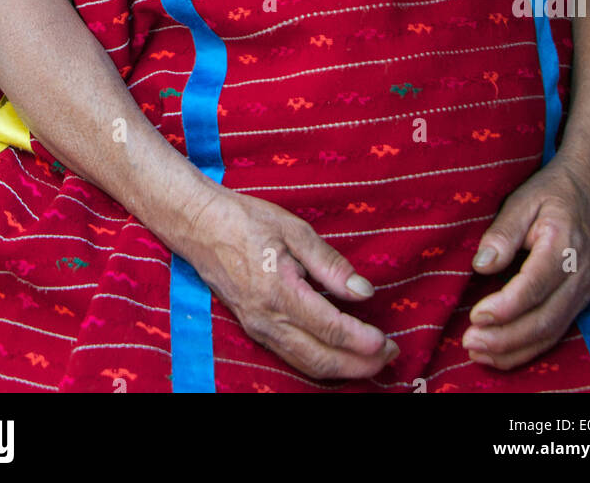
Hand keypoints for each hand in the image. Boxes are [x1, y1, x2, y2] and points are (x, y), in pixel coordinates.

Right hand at [179, 184, 399, 379]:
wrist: (199, 225)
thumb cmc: (246, 221)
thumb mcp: (294, 230)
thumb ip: (330, 265)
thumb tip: (363, 292)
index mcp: (279, 293)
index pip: (330, 329)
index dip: (362, 340)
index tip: (387, 341)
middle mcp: (267, 320)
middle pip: (321, 359)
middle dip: (359, 364)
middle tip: (390, 354)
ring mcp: (258, 328)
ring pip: (306, 364)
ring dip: (342, 368)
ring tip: (372, 359)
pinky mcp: (253, 328)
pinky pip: (291, 356)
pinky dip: (320, 362)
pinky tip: (339, 353)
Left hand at [462, 155, 589, 369]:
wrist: (588, 188)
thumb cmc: (551, 192)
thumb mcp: (523, 200)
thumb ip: (503, 232)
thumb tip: (481, 265)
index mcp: (564, 246)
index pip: (535, 286)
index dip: (505, 306)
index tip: (476, 316)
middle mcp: (579, 275)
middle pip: (543, 319)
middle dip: (505, 337)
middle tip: (470, 341)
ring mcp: (582, 291)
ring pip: (550, 333)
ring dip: (514, 349)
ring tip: (478, 353)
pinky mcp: (579, 300)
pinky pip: (555, 333)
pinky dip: (527, 348)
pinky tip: (500, 353)